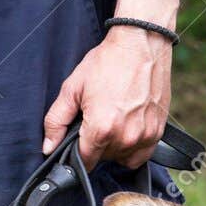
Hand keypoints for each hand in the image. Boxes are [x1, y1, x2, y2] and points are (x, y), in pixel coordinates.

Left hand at [42, 25, 171, 170]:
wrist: (141, 43)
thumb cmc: (108, 62)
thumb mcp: (73, 87)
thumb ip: (56, 121)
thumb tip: (48, 147)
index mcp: (101, 129)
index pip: (84, 161)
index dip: (78, 153)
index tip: (79, 141)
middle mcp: (125, 137)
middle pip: (103, 159)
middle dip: (96, 145)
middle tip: (97, 118)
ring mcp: (144, 136)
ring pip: (121, 157)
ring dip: (114, 146)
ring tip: (113, 120)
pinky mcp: (157, 132)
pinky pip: (141, 155)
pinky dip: (132, 148)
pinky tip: (127, 129)